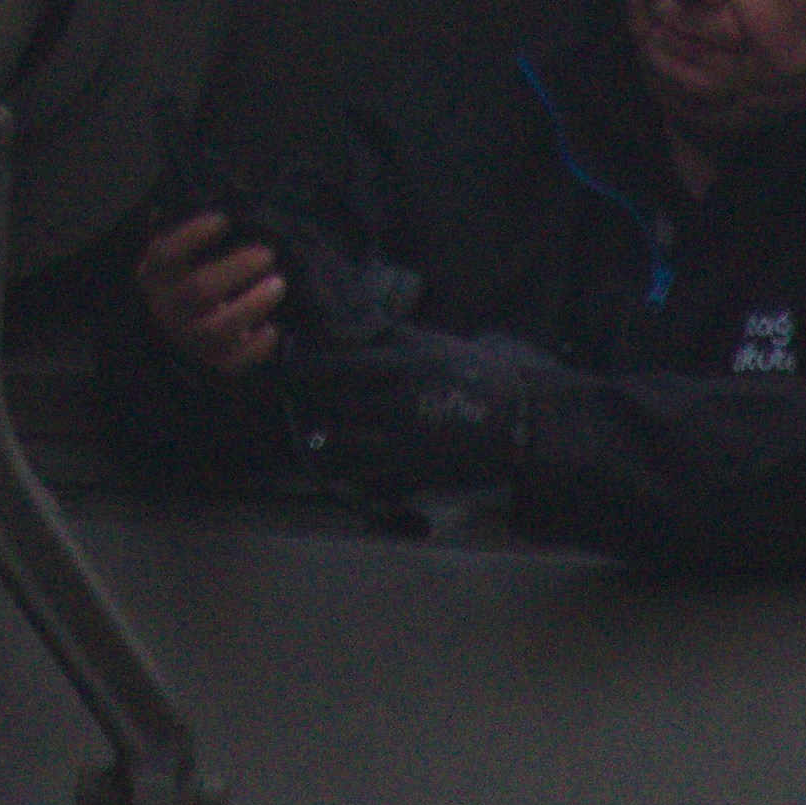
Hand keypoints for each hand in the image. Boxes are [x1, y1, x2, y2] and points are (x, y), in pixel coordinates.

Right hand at [138, 209, 289, 377]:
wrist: (175, 334)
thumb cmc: (184, 277)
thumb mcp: (176, 253)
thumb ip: (183, 227)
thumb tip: (196, 185)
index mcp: (155, 275)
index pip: (166, 253)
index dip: (193, 236)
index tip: (224, 219)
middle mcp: (167, 309)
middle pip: (200, 290)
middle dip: (237, 269)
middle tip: (267, 253)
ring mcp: (189, 339)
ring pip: (218, 329)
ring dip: (252, 305)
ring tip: (279, 284)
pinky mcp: (212, 364)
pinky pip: (233, 363)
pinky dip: (255, 349)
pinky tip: (272, 329)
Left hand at [287, 329, 555, 503]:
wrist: (520, 424)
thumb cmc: (475, 377)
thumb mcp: (435, 346)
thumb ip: (392, 339)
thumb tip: (348, 328)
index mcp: (406, 366)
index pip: (338, 364)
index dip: (304, 365)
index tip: (285, 363)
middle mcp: (400, 403)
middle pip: (332, 403)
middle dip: (304, 401)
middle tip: (287, 397)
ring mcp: (405, 443)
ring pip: (341, 441)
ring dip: (317, 436)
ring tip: (306, 430)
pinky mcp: (412, 475)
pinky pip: (363, 477)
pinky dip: (343, 470)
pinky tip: (334, 464)